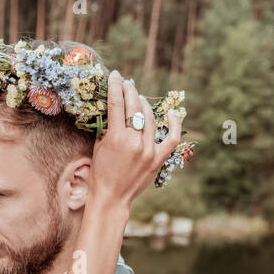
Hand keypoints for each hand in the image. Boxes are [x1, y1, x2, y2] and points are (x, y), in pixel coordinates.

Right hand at [90, 70, 183, 208]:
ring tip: (139, 99)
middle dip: (130, 91)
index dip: (115, 86)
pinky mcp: (158, 159)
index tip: (114, 75)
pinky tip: (172, 114)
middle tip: (127, 83)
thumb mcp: (98, 147)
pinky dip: (175, 124)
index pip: (117, 104)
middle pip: (135, 107)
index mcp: (116, 138)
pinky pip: (172, 138)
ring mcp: (149, 150)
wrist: (111, 199)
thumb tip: (114, 109)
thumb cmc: (100, 174)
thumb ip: (107, 128)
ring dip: (144, 105)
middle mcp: (134, 142)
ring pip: (151, 118)